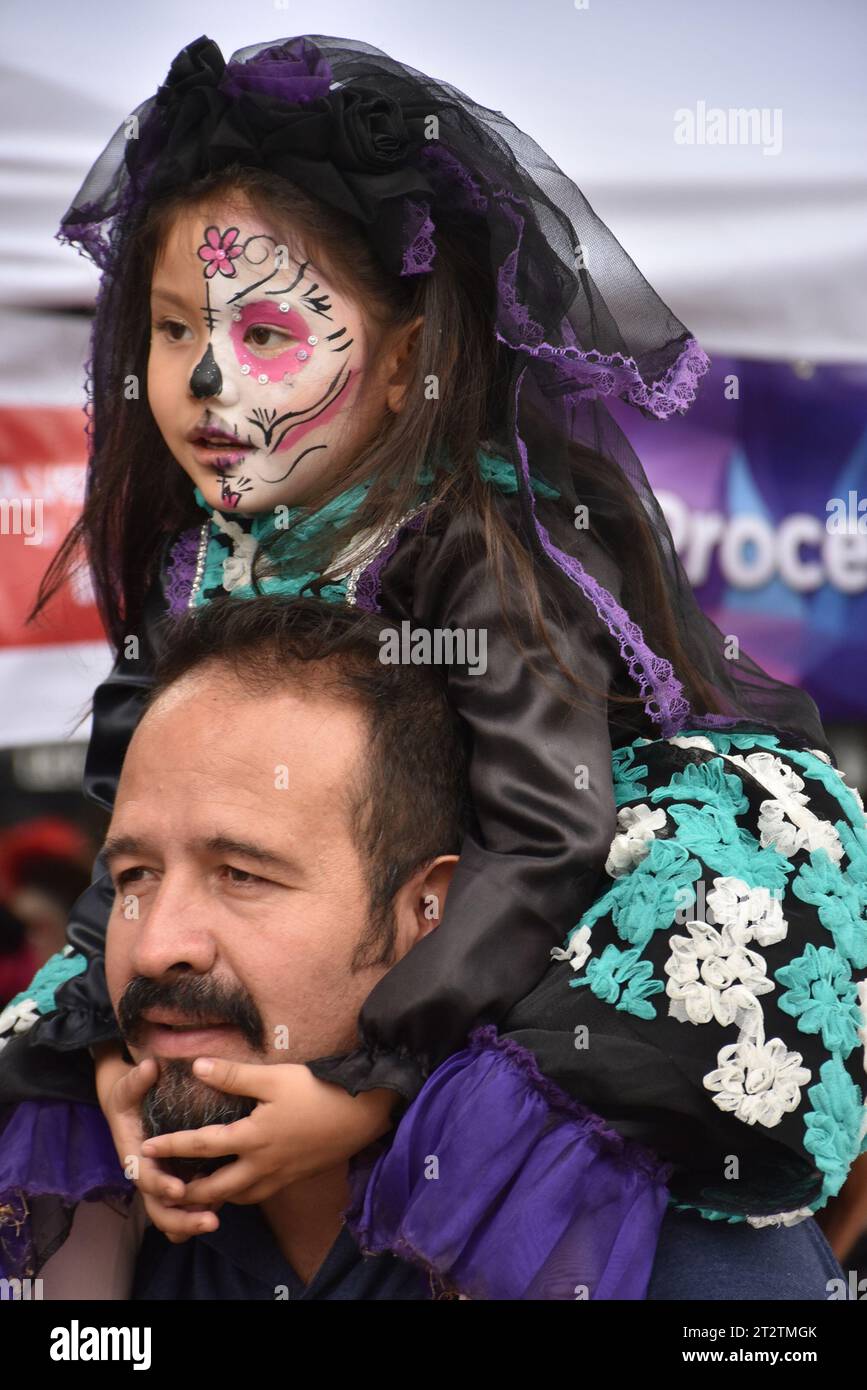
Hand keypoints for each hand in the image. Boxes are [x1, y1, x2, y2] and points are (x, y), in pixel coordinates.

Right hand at [92, 1042, 222, 1243]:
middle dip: (182, 1220)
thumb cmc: (130, 1095)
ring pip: (173, 1214)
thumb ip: (137, 1079)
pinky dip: (200, 1210)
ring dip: (192, 1221)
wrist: (129, 1104)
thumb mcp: (128, 1086)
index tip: (179, 1189)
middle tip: (211, 1221)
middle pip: (159, 1209)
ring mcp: (163, 1179)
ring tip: (219, 1218)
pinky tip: (224, 1205)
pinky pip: (187, 1205)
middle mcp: (149, 1173)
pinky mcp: (178, 1178)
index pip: (145, 1178)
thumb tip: (149, 1066)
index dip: (161, 1185)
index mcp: (135, 1155)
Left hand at [138, 1057, 397, 1208]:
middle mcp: (261, 1166)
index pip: (202, 1146)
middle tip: (163, 1183)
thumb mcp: (274, 1077)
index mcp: (253, 1138)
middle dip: (184, 1190)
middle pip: (214, 1189)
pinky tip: (233, 1181)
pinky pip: (255, 1195)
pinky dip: (236, 1193)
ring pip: (235, 1198)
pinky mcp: (292, 1178)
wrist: (363, 1114)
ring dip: (210, 1196)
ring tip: (192, 1186)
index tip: (145, 1147)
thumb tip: (196, 1067)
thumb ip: (233, 1075)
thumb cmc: (318, 1091)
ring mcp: (278, 1177)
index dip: (171, 1146)